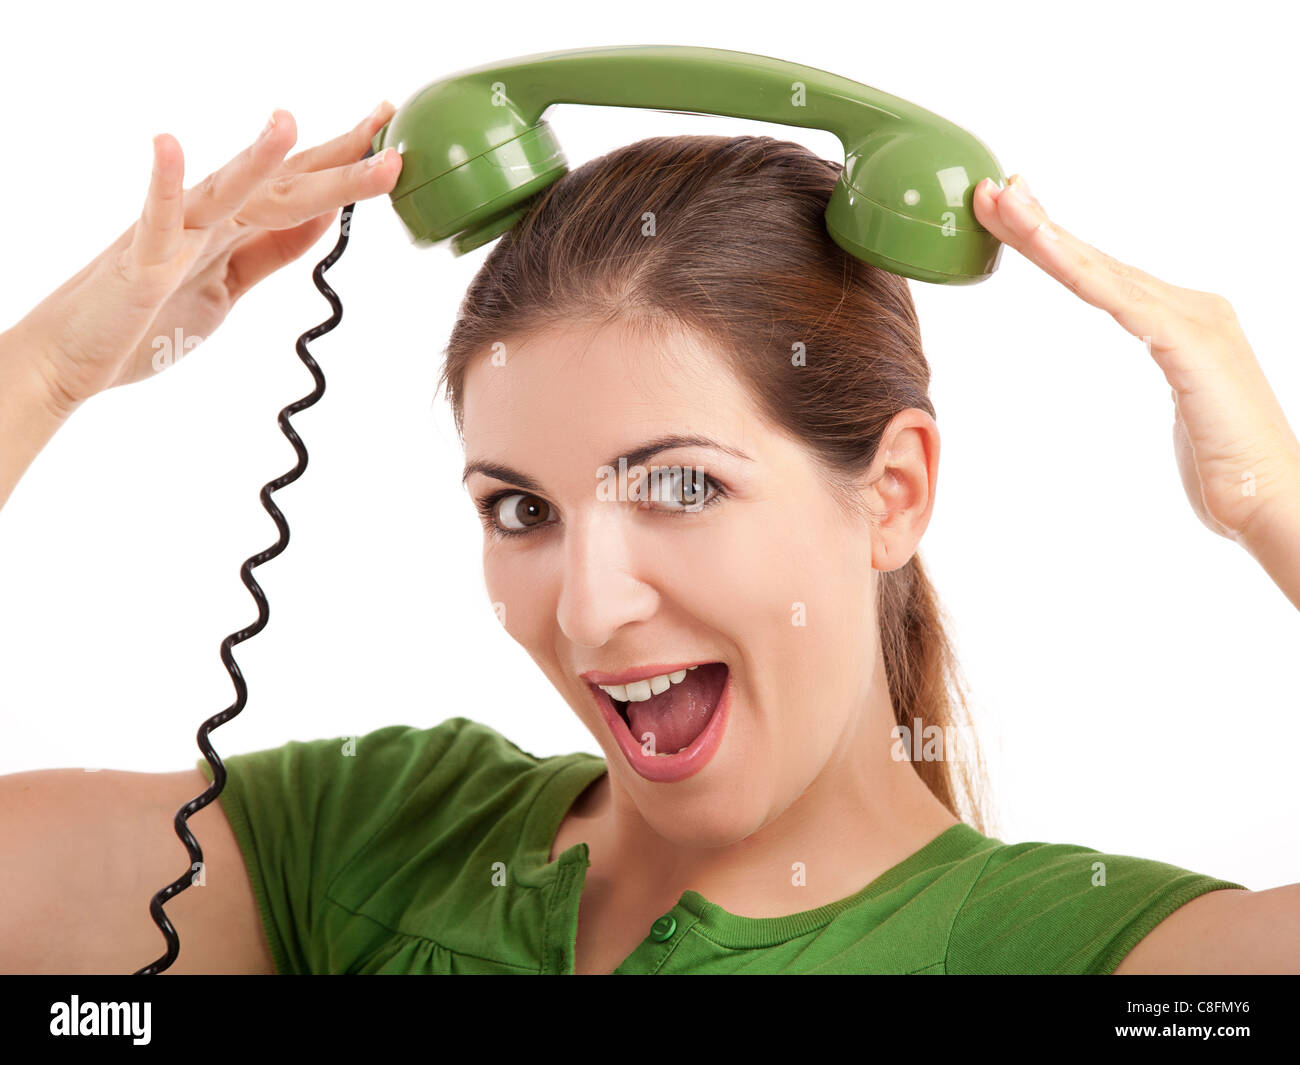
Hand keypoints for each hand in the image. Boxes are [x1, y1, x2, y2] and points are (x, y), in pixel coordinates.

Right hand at [17, 102, 401, 415]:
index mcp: (235, 227)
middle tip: (384, 123)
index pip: (301, 186)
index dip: (347, 159)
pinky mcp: (139, 265)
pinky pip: (153, 224)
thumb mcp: (232, 282)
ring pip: (226, 193)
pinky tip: (170, 148)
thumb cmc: (150, 315)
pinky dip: (162, 187)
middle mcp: (208, 220)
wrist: (80, 354)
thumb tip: (323, 220)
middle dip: (336, 157)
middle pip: (284, 186)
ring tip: (288, 123)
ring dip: (257, 157)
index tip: (392, 128)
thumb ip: (272, 250)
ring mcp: (173, 238)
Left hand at [974, 174, 1299, 545]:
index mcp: (1185, 320)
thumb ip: (1168, 366)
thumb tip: (1156, 352)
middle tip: (992, 190)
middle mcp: (1191, 308)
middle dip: (1042, 224)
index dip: (1058, 242)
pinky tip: (1043, 245)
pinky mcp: (1190, 346)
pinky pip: (1119, 300)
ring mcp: (1193, 321)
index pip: (1106, 274)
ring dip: (1048, 235)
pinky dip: (1077, 269)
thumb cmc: (1228, 467)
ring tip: (1004, 204)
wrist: (1274, 501)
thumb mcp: (1186, 405)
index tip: (1014, 214)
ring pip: (1102, 270)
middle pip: (1098, 260)